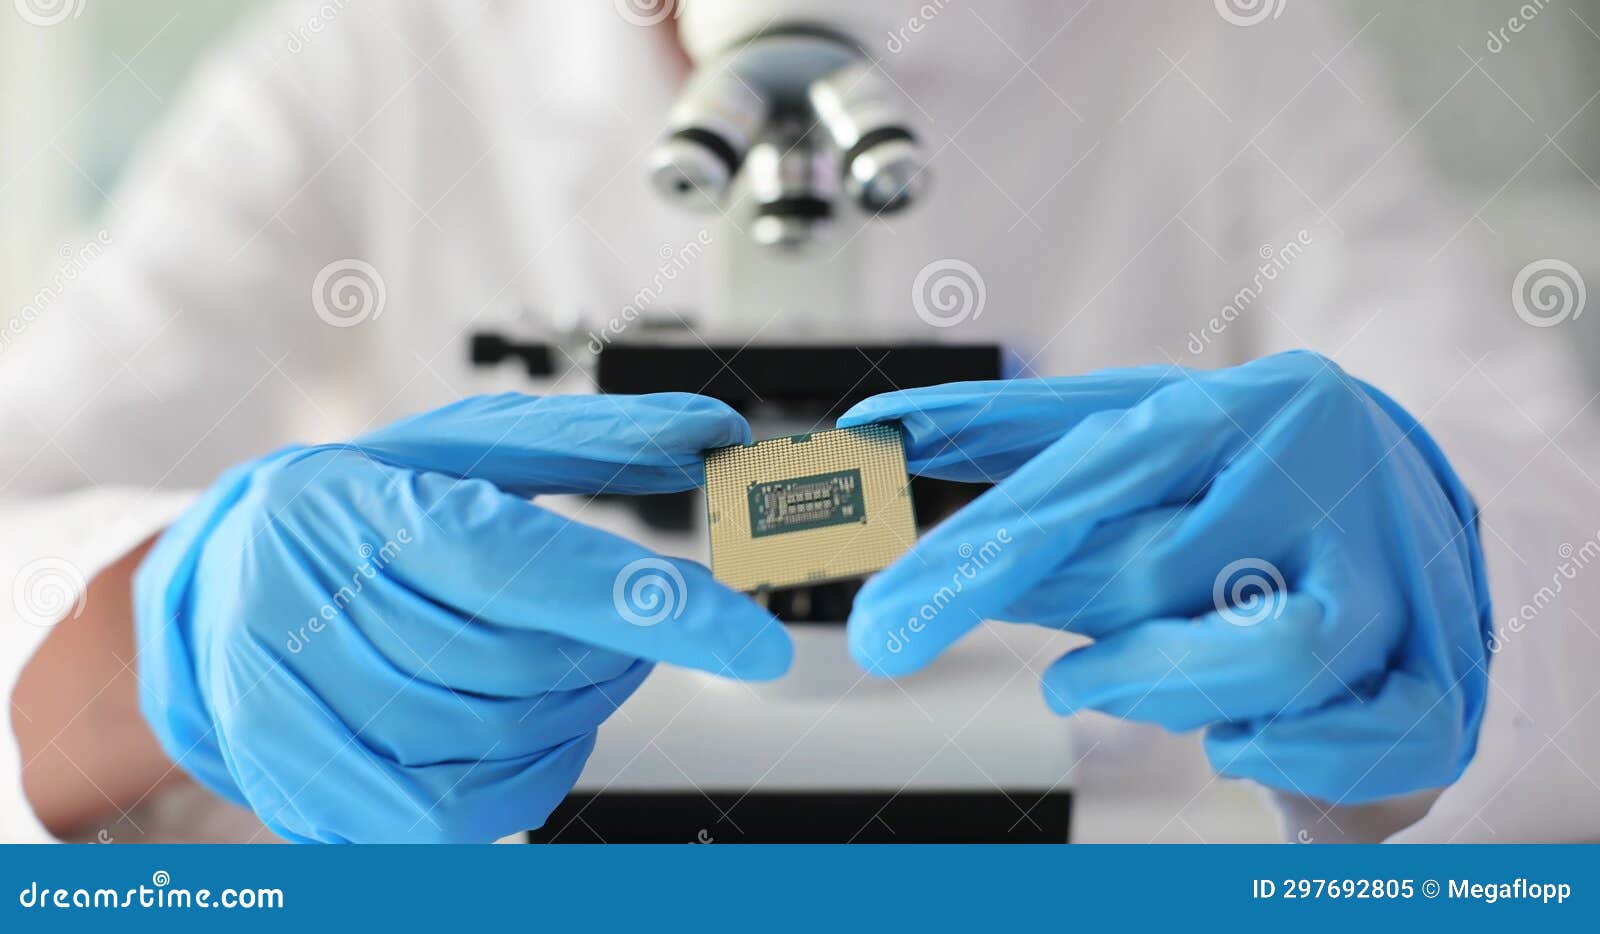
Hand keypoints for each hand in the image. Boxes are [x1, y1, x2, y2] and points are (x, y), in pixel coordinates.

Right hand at [134, 393, 791, 841]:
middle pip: (519, 667)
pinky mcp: (300, 788)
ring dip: (575, 711)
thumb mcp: (463, 447)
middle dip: (613, 655)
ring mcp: (295, 712)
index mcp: (364, 512)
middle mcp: (313, 611)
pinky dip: (525, 775)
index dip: (648, 609)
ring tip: (578, 664)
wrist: (215, 589)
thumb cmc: (356, 508)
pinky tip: (530, 725)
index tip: (750, 638)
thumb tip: (710, 430)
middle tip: (638, 627)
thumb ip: (592, 440)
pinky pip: (452, 817)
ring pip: (493, 743)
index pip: (525, 569)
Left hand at [840, 351, 1490, 804]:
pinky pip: (1374, 737)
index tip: (882, 627)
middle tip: (1045, 657)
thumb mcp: (1123, 424)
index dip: (973, 556)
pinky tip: (1236, 738)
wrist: (1403, 483)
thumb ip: (1000, 428)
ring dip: (1159, 693)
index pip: (1083, 478)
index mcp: (1229, 402)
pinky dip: (1292, 758)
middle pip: (1157, 575)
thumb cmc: (1231, 460)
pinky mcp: (1443, 662)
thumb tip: (869, 426)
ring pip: (1270, 656)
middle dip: (1063, 627)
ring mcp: (1394, 568)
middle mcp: (1317, 470)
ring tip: (1097, 684)